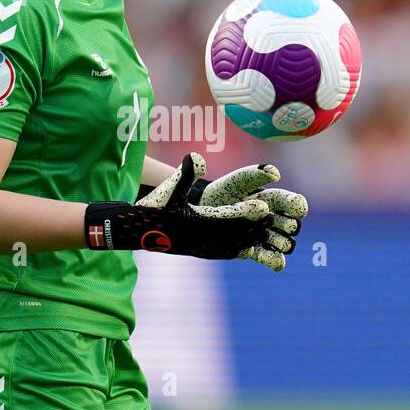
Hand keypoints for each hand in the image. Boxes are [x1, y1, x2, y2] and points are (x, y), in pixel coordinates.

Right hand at [85, 154, 272, 258]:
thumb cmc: (154, 208)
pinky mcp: (199, 253)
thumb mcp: (168, 189)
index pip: (227, 217)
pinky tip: (247, 245)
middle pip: (235, 234)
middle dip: (253, 226)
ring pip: (232, 246)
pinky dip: (238, 249)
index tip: (263, 206)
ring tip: (264, 230)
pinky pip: (224, 254)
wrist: (138, 232)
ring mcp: (200, 248)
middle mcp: (200, 237)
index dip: (246, 212)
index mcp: (195, 221)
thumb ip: (185, 173)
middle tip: (271, 217)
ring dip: (249, 239)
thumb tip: (197, 156)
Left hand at [191, 163, 307, 271]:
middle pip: (293, 225)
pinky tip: (275, 263)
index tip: (298, 209)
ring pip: (285, 243)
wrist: (202, 211)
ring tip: (269, 237)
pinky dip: (275, 261)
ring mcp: (264, 235)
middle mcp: (273, 218)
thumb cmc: (223, 192)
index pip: (293, 203)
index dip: (298, 206)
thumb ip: (256, 174)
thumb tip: (276, 173)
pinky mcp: (254, 250)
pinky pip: (271, 259)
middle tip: (274, 220)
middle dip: (289, 225)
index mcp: (272, 199)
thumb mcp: (238, 181)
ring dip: (282, 243)